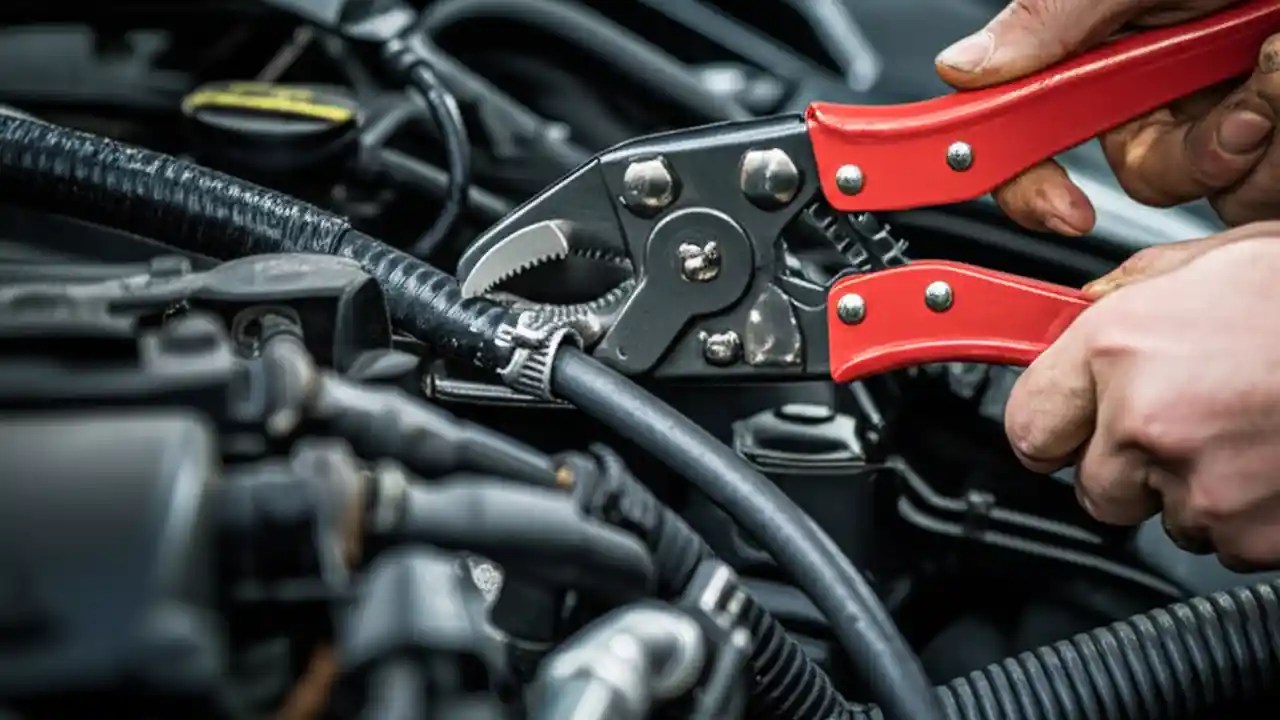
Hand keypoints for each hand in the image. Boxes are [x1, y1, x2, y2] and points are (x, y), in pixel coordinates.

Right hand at [936, 0, 1279, 231]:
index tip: (1059, 207)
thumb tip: (967, 69)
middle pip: (1139, 175)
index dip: (1027, 178)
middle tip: (1238, 102)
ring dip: (1261, 138)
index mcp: (1113, 43)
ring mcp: (1231, 112)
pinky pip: (1264, 190)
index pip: (1033, 126)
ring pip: (1214, 188)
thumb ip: (1052, 17)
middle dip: (1191, 151)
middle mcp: (1167, 83)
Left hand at [1004, 222, 1279, 568]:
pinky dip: (1244, 509)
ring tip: (1249, 426)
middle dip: (1123, 459)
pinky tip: (1275, 455)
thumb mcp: (1217, 259)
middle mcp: (1148, 424)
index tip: (1065, 419)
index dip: (1050, 421)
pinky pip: (1222, 538)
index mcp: (1120, 349)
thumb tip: (1086, 310)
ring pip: (1160, 512)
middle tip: (1179, 418)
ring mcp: (1202, 488)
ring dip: (1189, 483)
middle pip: (1091, 483)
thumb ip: (1134, 292)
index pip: (1027, 422)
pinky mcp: (1254, 537)